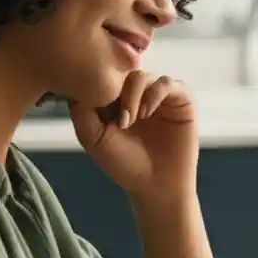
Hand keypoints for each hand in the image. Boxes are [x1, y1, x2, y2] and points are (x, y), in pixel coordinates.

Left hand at [68, 70, 198, 201]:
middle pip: (122, 72)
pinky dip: (155, 93)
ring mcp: (159, 95)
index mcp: (115, 99)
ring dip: (134, 94)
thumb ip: (81, 110)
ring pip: (143, 75)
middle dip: (117, 92)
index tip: (96, 111)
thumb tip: (76, 82)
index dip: (98, 87)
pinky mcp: (182, 99)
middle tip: (119, 122)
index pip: (104, 76)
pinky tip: (147, 113)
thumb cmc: (124, 165)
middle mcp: (138, 93)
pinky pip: (167, 83)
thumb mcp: (93, 137)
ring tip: (132, 120)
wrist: (156, 185)